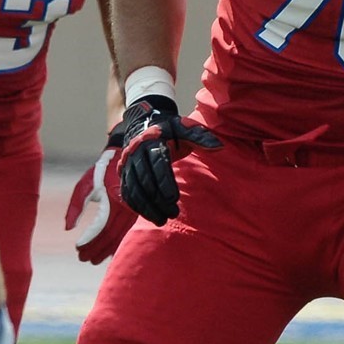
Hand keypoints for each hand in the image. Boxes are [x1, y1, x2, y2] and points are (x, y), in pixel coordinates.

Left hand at [65, 127, 136, 263]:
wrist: (127, 157)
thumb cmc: (102, 170)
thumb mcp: (85, 185)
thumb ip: (75, 206)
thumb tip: (68, 228)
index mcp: (112, 201)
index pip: (100, 228)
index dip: (89, 241)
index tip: (77, 249)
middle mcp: (126, 208)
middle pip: (111, 236)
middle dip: (96, 250)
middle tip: (83, 259)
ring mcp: (134, 211)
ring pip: (120, 236)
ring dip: (106, 250)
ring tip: (93, 259)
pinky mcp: (138, 212)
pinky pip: (127, 232)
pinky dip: (117, 243)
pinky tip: (108, 251)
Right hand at [117, 95, 221, 224]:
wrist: (144, 123)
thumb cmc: (171, 130)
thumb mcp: (185, 128)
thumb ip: (201, 137)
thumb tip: (219, 147)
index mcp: (153, 140)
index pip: (158, 163)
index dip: (164, 182)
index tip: (174, 199)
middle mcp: (136, 152)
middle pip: (145, 180)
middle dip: (157, 199)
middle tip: (173, 214)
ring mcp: (127, 163)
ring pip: (134, 188)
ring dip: (146, 207)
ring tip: (161, 220)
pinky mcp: (123, 173)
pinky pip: (126, 191)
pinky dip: (135, 205)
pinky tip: (148, 215)